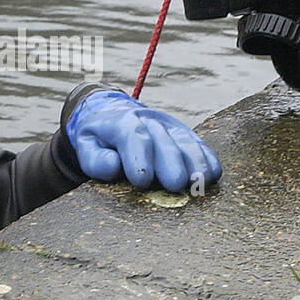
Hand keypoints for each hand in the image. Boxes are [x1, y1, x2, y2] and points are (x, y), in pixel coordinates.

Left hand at [65, 90, 221, 192]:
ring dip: (194, 162)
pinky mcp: (183, 134)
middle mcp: (149, 121)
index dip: (138, 157)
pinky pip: (198, 144)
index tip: (142, 180)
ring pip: (184, 141)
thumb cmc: (100, 138)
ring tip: (199, 182)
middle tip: (175, 184)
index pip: (132, 136)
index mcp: (121, 122)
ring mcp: (169, 126)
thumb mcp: (86, 145)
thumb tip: (114, 166)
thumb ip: (95, 158)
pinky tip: (213, 174)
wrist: (113, 114)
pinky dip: (207, 158)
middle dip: (170, 162)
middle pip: (162, 140)